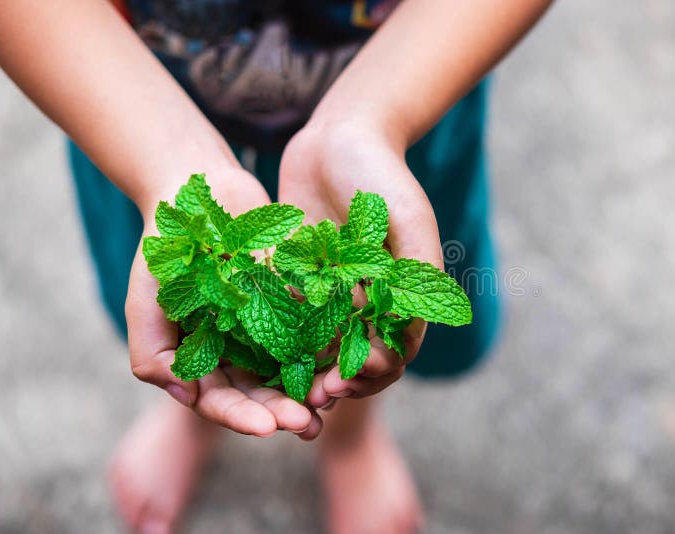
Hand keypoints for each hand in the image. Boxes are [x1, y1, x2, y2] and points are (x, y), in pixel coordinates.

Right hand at [126, 167, 322, 439]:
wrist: (198, 195)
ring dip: (311, 389)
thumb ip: (153, 354)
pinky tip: (344, 358)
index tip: (267, 428)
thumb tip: (186, 396)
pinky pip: (315, 327)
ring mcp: (269, 326)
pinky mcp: (294, 300)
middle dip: (283, 411)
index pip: (221, 400)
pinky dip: (328, 345)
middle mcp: (239, 351)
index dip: (242, 417)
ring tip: (330, 401)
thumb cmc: (165, 252)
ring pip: (292, 368)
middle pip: (262, 392)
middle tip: (307, 424)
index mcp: (203, 360)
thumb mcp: (146, 303)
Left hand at [278, 121, 442, 407]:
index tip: (346, 378)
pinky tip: (258, 352)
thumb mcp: (409, 220)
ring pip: (320, 347)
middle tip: (313, 397)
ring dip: (308, 371)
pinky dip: (279, 338)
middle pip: (355, 358)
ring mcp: (331, 292)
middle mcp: (367, 300)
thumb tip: (409, 337)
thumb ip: (416, 275)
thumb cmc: (382, 175)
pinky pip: (288, 318)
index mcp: (401, 295)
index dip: (372, 372)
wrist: (339, 136)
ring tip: (288, 389)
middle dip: (337, 381)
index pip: (393, 351)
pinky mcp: (297, 278)